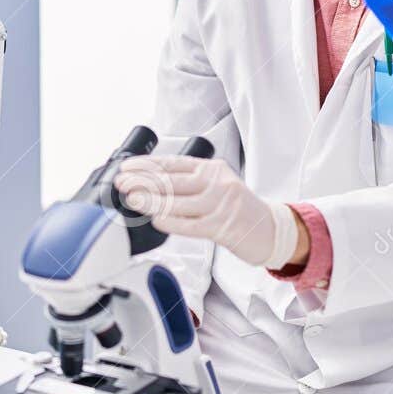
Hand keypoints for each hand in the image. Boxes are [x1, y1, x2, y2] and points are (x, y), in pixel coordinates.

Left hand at [114, 155, 301, 268]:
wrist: (271, 229)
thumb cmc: (238, 210)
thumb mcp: (216, 186)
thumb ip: (189, 184)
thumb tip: (150, 186)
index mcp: (212, 169)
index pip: (174, 163)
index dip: (147, 164)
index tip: (127, 167)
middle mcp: (217, 182)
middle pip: (172, 180)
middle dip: (142, 181)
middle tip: (121, 182)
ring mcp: (221, 204)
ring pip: (177, 202)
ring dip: (150, 201)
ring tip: (131, 200)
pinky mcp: (224, 226)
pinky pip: (190, 224)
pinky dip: (171, 222)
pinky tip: (156, 219)